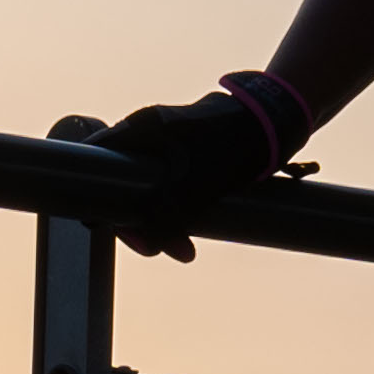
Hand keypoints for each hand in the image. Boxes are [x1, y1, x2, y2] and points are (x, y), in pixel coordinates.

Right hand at [88, 72, 312, 261]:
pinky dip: (178, 210)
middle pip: (126, 183)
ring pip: (152, 190)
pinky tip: (191, 232)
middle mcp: (150, 132)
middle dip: (139, 222)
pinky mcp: (189, 154)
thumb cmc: (232, 144)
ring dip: (162, 222)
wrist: (274, 123)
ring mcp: (169, 143)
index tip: (111, 227)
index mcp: (143, 128)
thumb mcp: (197, 184)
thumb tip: (150, 244)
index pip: (100, 162)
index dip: (100, 197)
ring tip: (183, 251)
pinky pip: (171, 187)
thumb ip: (170, 215)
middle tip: (154, 250)